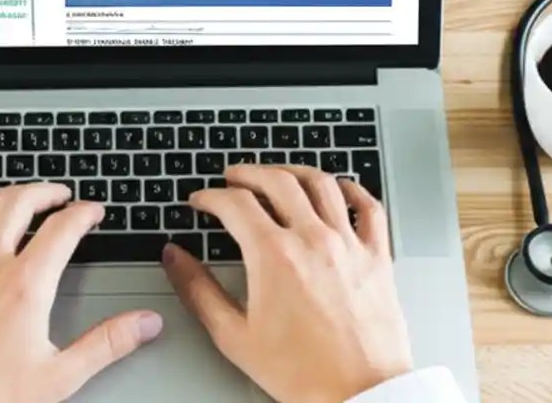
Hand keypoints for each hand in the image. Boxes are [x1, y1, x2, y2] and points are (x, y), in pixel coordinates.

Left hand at [0, 183, 163, 402]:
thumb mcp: (59, 376)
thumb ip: (106, 344)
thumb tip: (144, 324)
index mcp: (25, 285)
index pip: (63, 228)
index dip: (83, 213)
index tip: (92, 212)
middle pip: (18, 202)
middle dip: (44, 191)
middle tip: (58, 195)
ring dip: (0, 196)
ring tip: (14, 198)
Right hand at [162, 164, 412, 402]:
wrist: (360, 395)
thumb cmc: (302, 374)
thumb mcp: (234, 336)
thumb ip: (198, 290)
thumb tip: (175, 259)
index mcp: (274, 256)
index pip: (234, 204)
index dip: (210, 196)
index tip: (202, 201)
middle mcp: (313, 240)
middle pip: (277, 181)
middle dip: (247, 173)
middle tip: (233, 177)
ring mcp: (348, 244)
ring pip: (321, 183)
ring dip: (293, 171)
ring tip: (278, 174)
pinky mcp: (377, 257)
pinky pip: (368, 207)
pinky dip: (352, 188)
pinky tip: (339, 187)